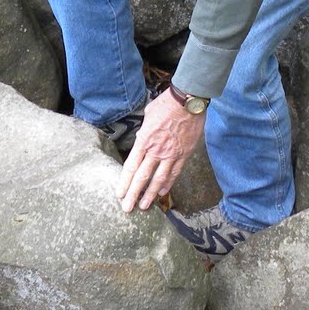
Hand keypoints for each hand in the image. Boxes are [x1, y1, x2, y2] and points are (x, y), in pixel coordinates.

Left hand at [117, 88, 205, 212]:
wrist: (188, 101)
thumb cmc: (166, 104)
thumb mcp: (148, 115)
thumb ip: (144, 132)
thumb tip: (143, 139)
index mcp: (144, 140)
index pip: (131, 166)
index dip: (125, 182)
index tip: (120, 194)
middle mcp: (156, 151)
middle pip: (142, 177)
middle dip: (133, 194)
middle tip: (127, 208)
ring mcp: (171, 154)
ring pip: (159, 179)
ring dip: (150, 194)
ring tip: (144, 206)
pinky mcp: (184, 154)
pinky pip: (175, 173)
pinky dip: (168, 184)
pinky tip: (162, 193)